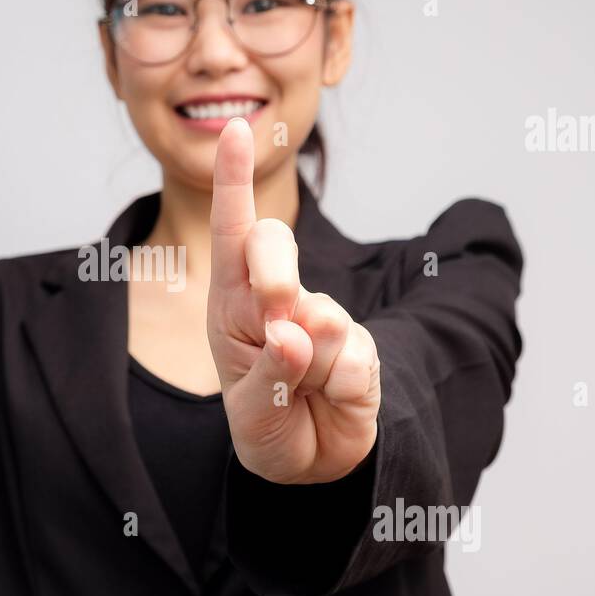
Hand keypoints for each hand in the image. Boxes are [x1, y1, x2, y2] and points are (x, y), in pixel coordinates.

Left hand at [206, 118, 380, 484]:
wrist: (308, 465)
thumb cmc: (264, 423)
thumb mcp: (250, 410)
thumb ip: (269, 373)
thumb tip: (294, 333)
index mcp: (233, 302)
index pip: (233, 231)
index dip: (233, 179)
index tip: (233, 130)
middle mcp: (276, 298)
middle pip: (275, 247)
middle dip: (273, 276)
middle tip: (275, 321)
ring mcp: (321, 318)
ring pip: (320, 318)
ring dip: (306, 367)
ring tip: (299, 394)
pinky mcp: (361, 347)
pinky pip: (353, 358)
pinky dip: (338, 389)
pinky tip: (329, 400)